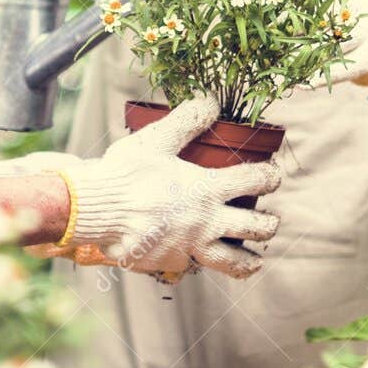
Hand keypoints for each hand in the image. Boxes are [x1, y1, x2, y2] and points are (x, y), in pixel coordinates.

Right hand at [60, 96, 280, 278]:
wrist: (95, 210)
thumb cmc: (124, 173)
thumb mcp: (156, 140)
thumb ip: (186, 121)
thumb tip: (210, 101)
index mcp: (207, 189)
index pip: (253, 181)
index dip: (269, 177)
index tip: (272, 176)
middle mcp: (205, 221)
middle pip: (254, 227)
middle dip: (268, 224)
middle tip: (271, 222)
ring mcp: (189, 246)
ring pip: (232, 261)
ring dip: (249, 261)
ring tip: (256, 262)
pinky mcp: (170, 263)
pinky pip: (193, 266)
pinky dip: (199, 263)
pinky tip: (197, 258)